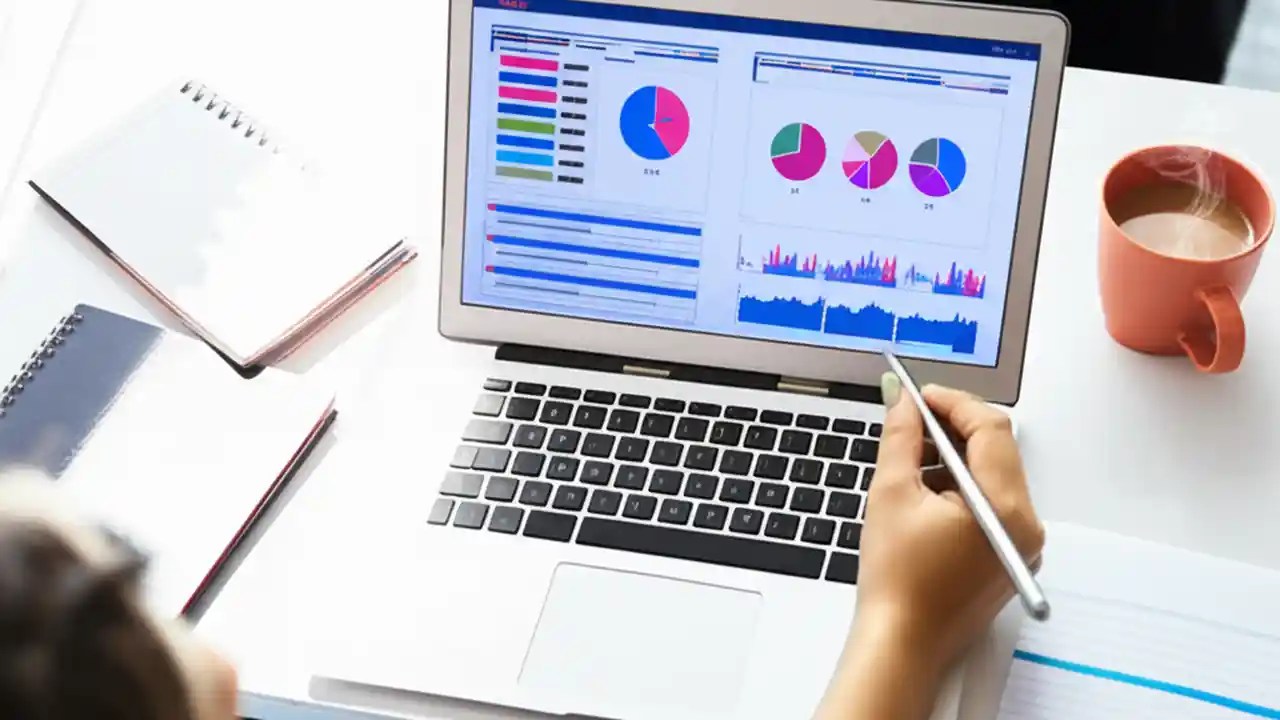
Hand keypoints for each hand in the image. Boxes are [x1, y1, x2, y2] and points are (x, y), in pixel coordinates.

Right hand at [815, 376, 1043, 719]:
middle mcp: (1026, 525)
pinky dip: (959, 490)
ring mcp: (1021, 544)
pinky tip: (924, 496)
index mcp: (1005, 508)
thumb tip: (902, 402)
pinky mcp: (1007, 557)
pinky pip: (990, 505)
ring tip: (910, 463)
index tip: (919, 396)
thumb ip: (901, 438)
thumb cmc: (898, 582)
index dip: (952, 403)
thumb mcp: (892, 494)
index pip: (990, 430)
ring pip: (992, 477)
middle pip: (997, 451)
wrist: (901, 644)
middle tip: (911, 419)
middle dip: (953, 429)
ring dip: (954, 459)